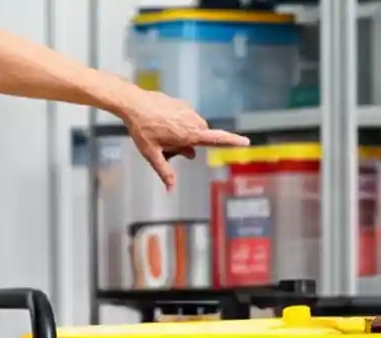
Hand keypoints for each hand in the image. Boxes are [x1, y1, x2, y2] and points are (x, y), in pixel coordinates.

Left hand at [118, 90, 249, 189]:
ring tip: (163, 134)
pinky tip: (162, 124)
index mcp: (188, 134)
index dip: (232, 141)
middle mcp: (192, 121)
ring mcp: (188, 110)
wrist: (134, 103)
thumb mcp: (151, 154)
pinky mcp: (182, 104)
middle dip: (191, 144)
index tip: (246, 142)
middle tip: (169, 147)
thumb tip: (171, 190)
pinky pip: (186, 118)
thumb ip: (164, 172)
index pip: (216, 139)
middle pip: (201, 137)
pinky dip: (179, 124)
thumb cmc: (142, 130)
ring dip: (185, 134)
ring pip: (194, 127)